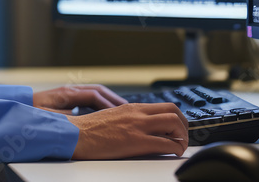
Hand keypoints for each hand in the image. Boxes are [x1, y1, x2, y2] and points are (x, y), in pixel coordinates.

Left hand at [32, 84, 126, 112]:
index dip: (108, 104)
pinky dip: (100, 102)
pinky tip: (106, 110)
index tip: (120, 112)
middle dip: (114, 98)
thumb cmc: (30, 113)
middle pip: (98, 90)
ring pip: (94, 92)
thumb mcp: (48, 117)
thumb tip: (82, 119)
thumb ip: (67, 117)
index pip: (93, 96)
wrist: (18, 106)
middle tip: (128, 108)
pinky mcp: (67, 97)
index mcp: (66, 93)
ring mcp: (68, 92)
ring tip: (122, 108)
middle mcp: (69, 90)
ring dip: (109, 99)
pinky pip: (89, 97)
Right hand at [67, 102, 188, 158]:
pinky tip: (173, 153)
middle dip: (184, 125)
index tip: (178, 128)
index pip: (164, 106)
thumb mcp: (112, 117)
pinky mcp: (136, 141)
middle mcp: (137, 113)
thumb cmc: (88, 129)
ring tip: (179, 145)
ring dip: (183, 136)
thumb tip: (141, 127)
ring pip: (174, 123)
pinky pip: (165, 143)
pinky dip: (175, 148)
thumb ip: (128, 119)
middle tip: (182, 136)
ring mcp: (138, 126)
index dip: (177, 117)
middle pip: (174, 111)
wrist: (74, 135)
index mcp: (132, 108)